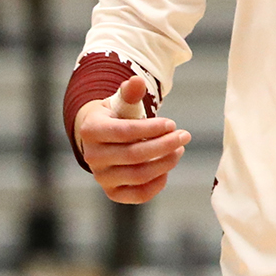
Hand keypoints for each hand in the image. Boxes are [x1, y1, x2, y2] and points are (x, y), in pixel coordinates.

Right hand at [74, 75, 187, 203]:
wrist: (103, 140)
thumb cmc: (117, 117)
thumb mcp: (121, 101)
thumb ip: (130, 92)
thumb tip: (137, 81)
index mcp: (91, 130)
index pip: (125, 132)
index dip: (152, 129)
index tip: (172, 123)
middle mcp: (92, 157)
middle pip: (135, 155)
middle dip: (165, 145)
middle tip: (184, 135)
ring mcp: (101, 177)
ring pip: (139, 175)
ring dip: (166, 163)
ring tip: (179, 149)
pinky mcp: (113, 192)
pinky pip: (139, 195)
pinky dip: (158, 183)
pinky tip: (168, 167)